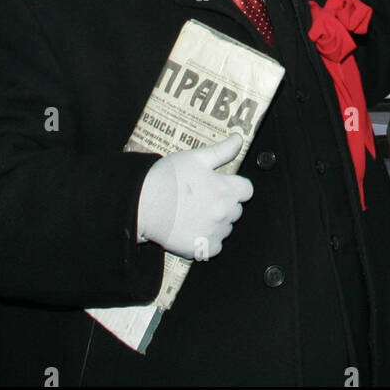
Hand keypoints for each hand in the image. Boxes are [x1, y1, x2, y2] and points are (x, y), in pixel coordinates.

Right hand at [137, 134, 253, 259]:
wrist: (143, 204)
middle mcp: (223, 213)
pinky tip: (192, 228)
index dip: (234, 186)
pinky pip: (214, 246)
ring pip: (225, 228)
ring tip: (194, 213)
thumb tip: (239, 140)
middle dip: (224, 203)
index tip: (221, 186)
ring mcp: (213, 233)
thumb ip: (222, 151)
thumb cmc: (167, 179)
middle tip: (202, 198)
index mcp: (224, 190)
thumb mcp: (195, 158)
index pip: (246, 190)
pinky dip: (207, 240)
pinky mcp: (202, 249)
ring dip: (216, 222)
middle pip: (236, 209)